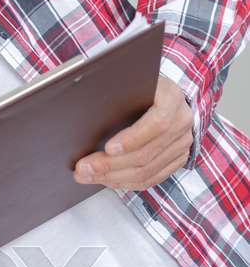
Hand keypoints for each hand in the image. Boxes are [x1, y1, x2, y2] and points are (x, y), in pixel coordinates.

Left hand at [73, 75, 193, 190]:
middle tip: (83, 168)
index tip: (108, 148)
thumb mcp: (131, 84)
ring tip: (87, 176)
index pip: (157, 123)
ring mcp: (182, 143)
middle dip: (110, 164)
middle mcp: (182, 122)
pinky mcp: (177, 159)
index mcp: (172, 98)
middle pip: (147, 153)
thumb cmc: (140, 88)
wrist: (164, 96)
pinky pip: (151, 179)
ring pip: (147, 171)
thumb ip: (116, 94)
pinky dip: (125, 182)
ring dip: (113, 177)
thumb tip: (86, 112)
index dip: (132, 138)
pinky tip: (105, 179)